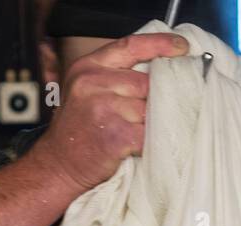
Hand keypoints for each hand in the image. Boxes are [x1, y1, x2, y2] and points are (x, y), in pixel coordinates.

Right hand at [30, 33, 189, 195]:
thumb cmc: (78, 131)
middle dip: (153, 101)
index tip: (182, 47)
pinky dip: (150, 143)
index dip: (160, 44)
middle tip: (145, 118)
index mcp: (88, 67)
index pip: (131, 45)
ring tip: (135, 135)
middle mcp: (93, 83)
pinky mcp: (115, 135)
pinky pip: (149, 134)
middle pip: (146, 83)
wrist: (58, 166)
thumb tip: (159, 73)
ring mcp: (103, 108)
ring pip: (150, 110)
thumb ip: (115, 77)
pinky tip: (139, 148)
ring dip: (150, 125)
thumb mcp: (86, 91)